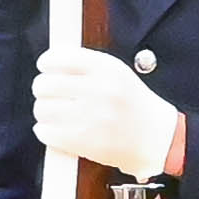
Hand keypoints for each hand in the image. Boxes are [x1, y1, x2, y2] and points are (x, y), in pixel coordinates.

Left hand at [34, 45, 187, 180]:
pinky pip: (45, 131)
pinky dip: (46, 131)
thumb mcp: (117, 72)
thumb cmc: (133, 105)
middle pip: (45, 84)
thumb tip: (50, 61)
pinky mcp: (84, 141)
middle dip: (43, 90)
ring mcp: (91, 116)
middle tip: (52, 95)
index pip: (60, 57)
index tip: (45, 67)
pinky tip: (58, 131)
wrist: (156, 139)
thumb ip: (86, 64)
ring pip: (42, 109)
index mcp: (108, 69)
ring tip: (57, 115)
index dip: (46, 63)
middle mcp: (100, 90)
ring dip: (44, 112)